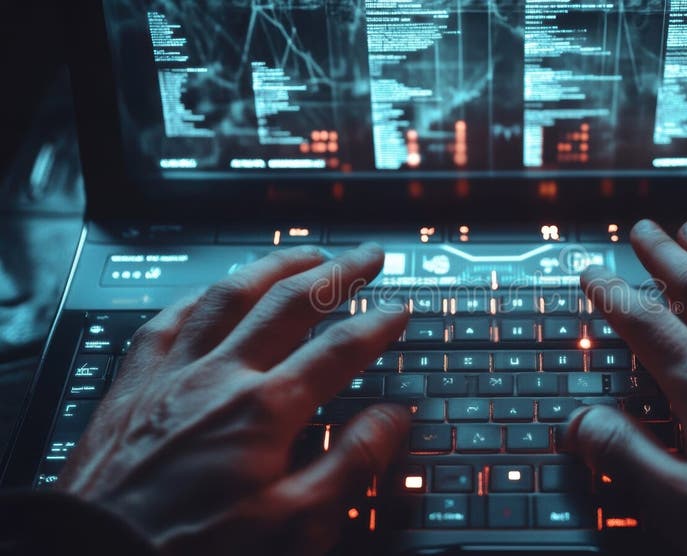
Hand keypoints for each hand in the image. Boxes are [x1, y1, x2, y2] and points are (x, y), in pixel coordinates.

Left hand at [58, 244, 410, 555]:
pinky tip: (213, 290)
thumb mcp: (292, 524)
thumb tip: (391, 419)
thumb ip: (350, 465)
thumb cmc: (190, 550)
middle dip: (336, 274)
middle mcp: (219, 377)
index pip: (339, 349)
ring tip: (303, 255)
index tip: (398, 310)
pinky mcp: (131, 385)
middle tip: (364, 256)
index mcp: (264, 410)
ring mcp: (171, 374)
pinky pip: (167, 319)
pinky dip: (198, 296)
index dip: (377, 325)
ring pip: (229, 296)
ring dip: (273, 268)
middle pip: (290, 304)